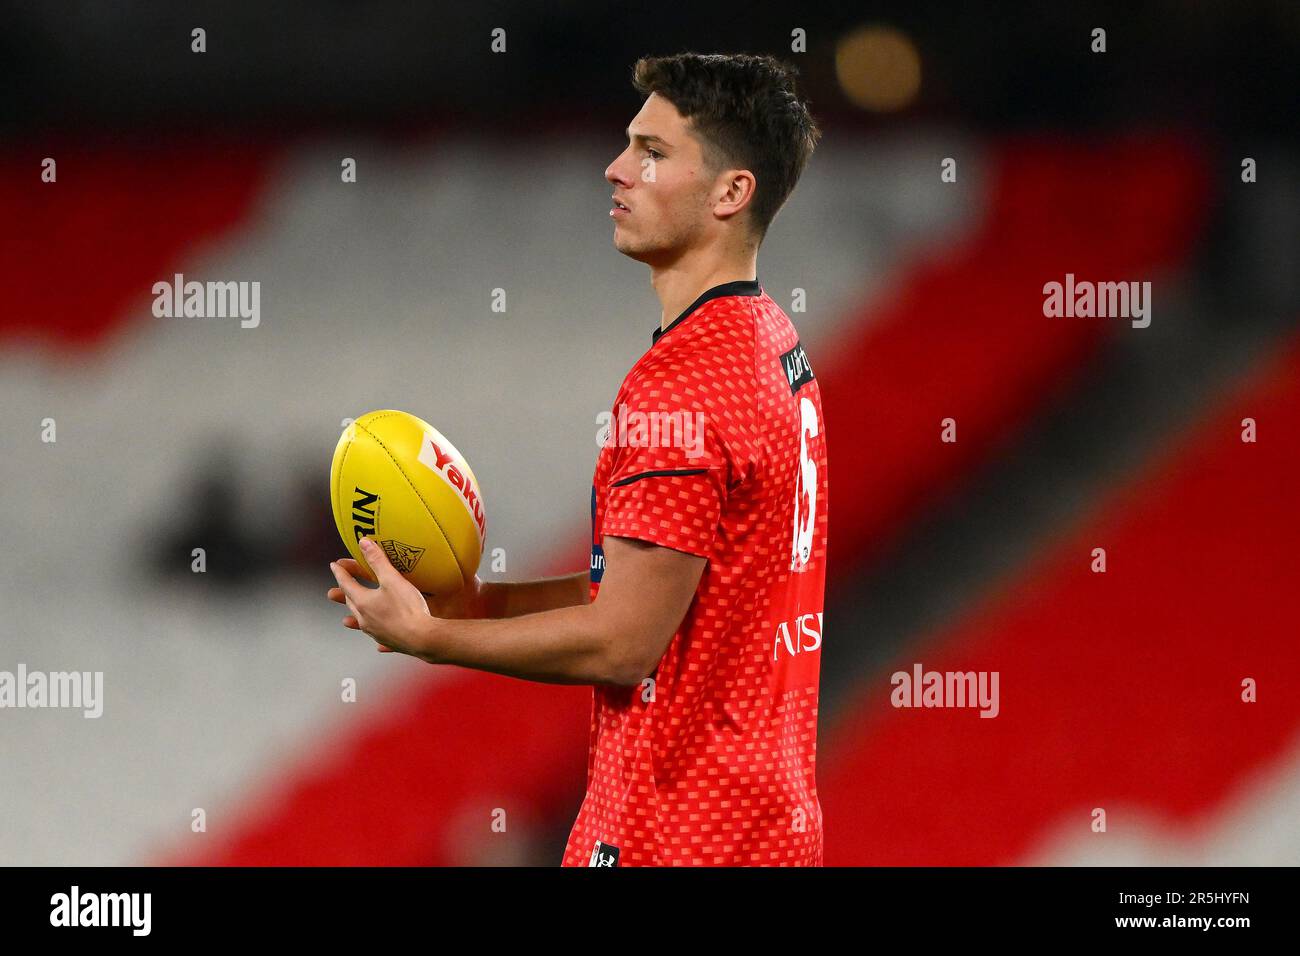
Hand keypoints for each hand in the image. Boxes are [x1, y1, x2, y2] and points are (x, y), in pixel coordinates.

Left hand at [328, 538, 435, 657]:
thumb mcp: (392, 579)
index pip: (346, 584)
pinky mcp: (387, 640)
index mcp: (363, 602)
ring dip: (354, 614)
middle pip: (351, 602)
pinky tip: (376, 642)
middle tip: (344, 585)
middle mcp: (364, 619)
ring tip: (348, 617)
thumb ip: (378, 561)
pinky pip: (375, 634)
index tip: (335, 566)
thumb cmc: (408, 609)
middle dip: (345, 591)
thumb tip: (364, 543)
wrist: (422, 638)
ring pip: (359, 620)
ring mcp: (374, 632)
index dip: (340, 572)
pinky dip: (372, 630)